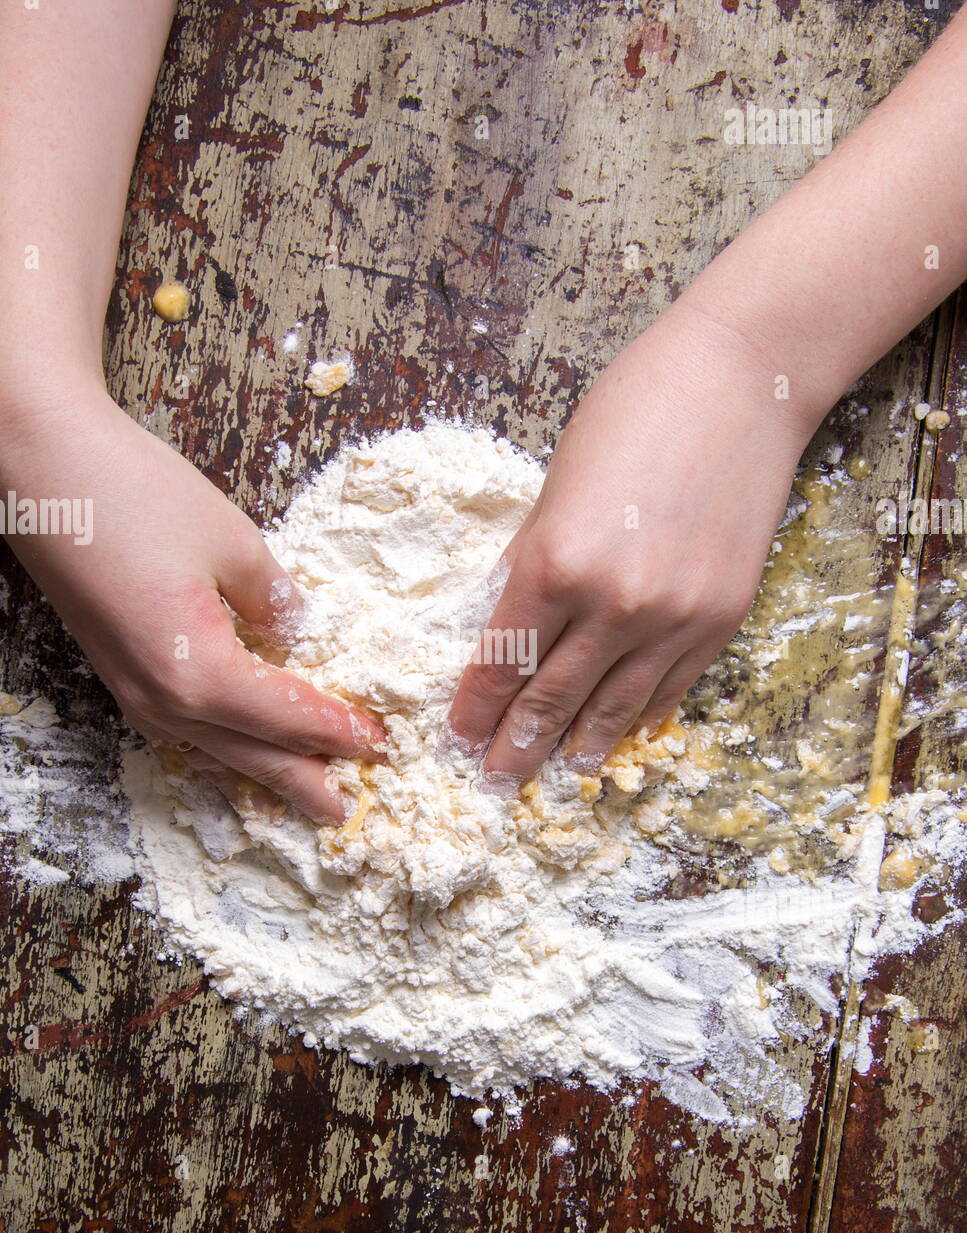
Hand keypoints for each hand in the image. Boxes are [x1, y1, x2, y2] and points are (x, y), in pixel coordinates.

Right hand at [0, 382, 383, 820]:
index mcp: (199, 673)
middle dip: (303, 780)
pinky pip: (182, 731)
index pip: (286, 718)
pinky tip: (237, 749)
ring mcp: (133, 692)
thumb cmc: (132, 494)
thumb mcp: (234, 543)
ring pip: (213, 750)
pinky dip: (221, 747)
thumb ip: (276, 601)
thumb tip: (296, 632)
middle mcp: (162, 700)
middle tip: (345, 809)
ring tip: (301, 793)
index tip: (378, 741)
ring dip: (262, 773)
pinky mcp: (119, 673)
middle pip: (250, 754)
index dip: (336, 729)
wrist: (39, 468)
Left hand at [447, 306, 817, 790]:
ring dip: (577, 745)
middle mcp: (612, 604)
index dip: (477, 706)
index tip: (460, 735)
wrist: (741, 384)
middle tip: (497, 777)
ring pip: (614, 707)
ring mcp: (673, 618)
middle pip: (551, 697)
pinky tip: (618, 735)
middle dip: (517, 743)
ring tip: (555, 773)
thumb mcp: (555, 487)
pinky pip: (669, 687)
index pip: (501, 660)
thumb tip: (511, 621)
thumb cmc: (634, 412)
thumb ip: (534, 561)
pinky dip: (638, 717)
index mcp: (554, 564)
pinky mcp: (720, 618)